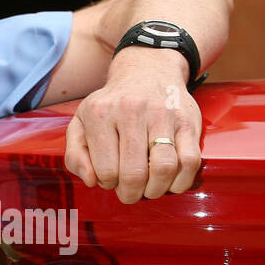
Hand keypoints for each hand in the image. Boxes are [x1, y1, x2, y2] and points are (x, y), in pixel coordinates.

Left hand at [64, 48, 202, 203]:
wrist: (147, 70)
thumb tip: (91, 180)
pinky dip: (180, 181)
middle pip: (134, 174)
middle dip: (131, 193)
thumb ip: (75, 155)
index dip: (107, 183)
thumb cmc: (112, 105)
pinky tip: (170, 180)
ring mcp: (163, 115)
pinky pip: (190, 162)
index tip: (111, 178)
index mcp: (101, 113)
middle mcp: (132, 110)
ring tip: (150, 188)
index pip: (105, 171)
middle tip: (130, 191)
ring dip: (156, 190)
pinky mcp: (188, 121)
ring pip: (164, 169)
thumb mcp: (81, 122)